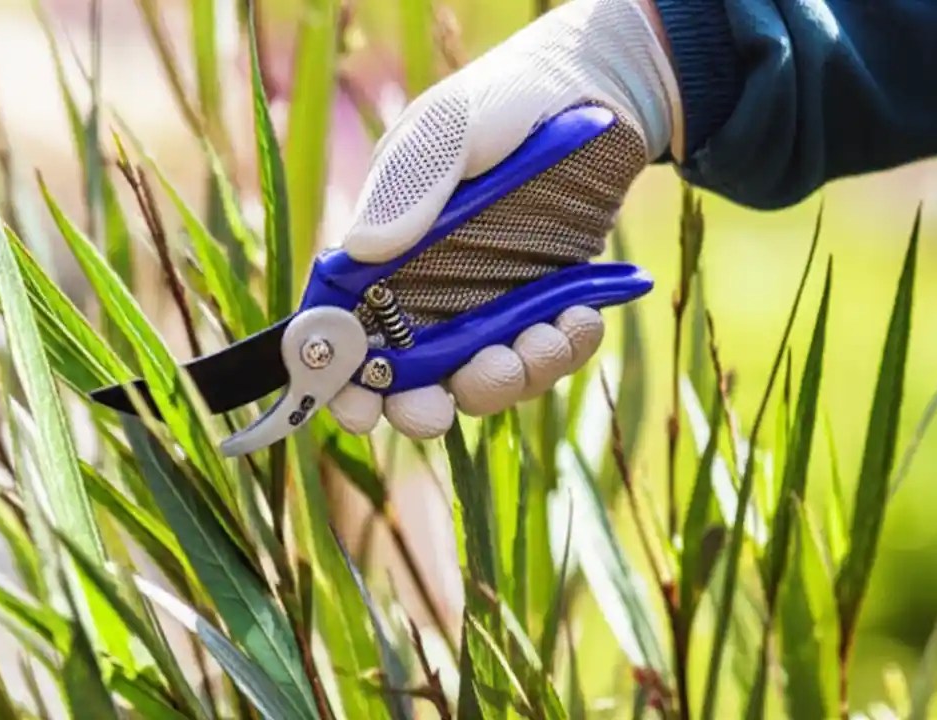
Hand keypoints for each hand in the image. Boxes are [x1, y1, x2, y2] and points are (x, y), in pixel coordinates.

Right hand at [327, 0, 679, 438]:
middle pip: (408, 382)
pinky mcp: (543, 312)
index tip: (356, 408)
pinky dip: (563, 350)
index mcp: (383, 258)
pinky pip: (546, 357)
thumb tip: (361, 251)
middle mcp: (428, 296)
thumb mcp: (449, 131)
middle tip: (437, 407)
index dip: (342, 381)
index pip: (345, 334)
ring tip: (538, 340)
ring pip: (481, 381)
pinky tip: (579, 314)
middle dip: (420, 407)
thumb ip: (409, 187)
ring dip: (503, 380)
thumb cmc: (500, 104)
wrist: (593, 96)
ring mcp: (487, 309)